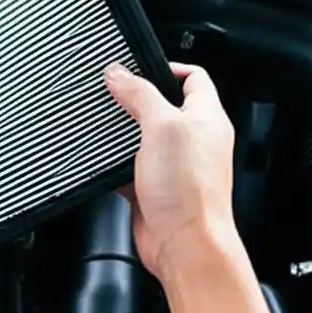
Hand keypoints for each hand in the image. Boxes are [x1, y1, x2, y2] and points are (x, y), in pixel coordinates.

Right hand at [104, 62, 235, 282]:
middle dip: (137, 100)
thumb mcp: (162, 126)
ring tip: (108, 127)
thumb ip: (140, 95)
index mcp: (207, 118)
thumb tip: (119, 73)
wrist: (185, 245)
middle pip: (164, 106)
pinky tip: (105, 163)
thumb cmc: (191, 192)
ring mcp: (174, 165)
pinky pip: (130, 167)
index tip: (138, 67)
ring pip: (144, 137)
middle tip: (116, 95)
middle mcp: (194, 140)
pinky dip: (115, 165)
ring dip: (124, 133)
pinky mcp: (154, 188)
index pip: (193, 78)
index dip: (167, 67)